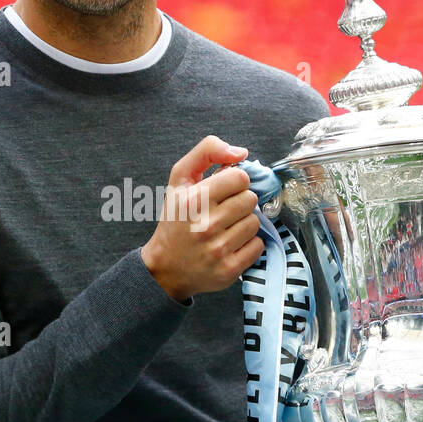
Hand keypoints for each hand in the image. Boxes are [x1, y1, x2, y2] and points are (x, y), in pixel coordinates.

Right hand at [140, 135, 261, 301]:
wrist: (165, 268)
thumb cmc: (175, 220)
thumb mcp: (179, 179)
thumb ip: (206, 152)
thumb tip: (241, 153)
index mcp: (193, 200)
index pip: (239, 177)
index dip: (234, 182)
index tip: (223, 191)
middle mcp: (205, 225)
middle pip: (250, 199)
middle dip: (239, 202)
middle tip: (223, 211)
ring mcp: (218, 249)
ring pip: (255, 222)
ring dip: (243, 224)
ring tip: (225, 229)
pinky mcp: (229, 269)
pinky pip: (257, 245)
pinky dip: (247, 244)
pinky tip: (230, 245)